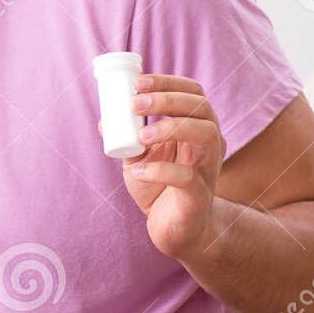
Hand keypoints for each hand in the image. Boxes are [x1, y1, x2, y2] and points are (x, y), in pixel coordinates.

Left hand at [114, 73, 225, 259]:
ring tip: (141, 136)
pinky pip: (188, 178)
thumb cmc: (160, 188)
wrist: (175, 230)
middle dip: (167, 100)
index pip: (193, 93)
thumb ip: (126, 138)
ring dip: (171, 128)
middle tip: (135, 104)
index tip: (137, 82)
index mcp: (196, 128)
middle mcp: (209, 144)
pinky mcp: (200, 196)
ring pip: (206, 134)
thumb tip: (104, 120)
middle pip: (201, 107)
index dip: (168, 82)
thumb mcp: (140, 158)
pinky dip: (160, 171)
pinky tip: (138, 171)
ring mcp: (208, 169)